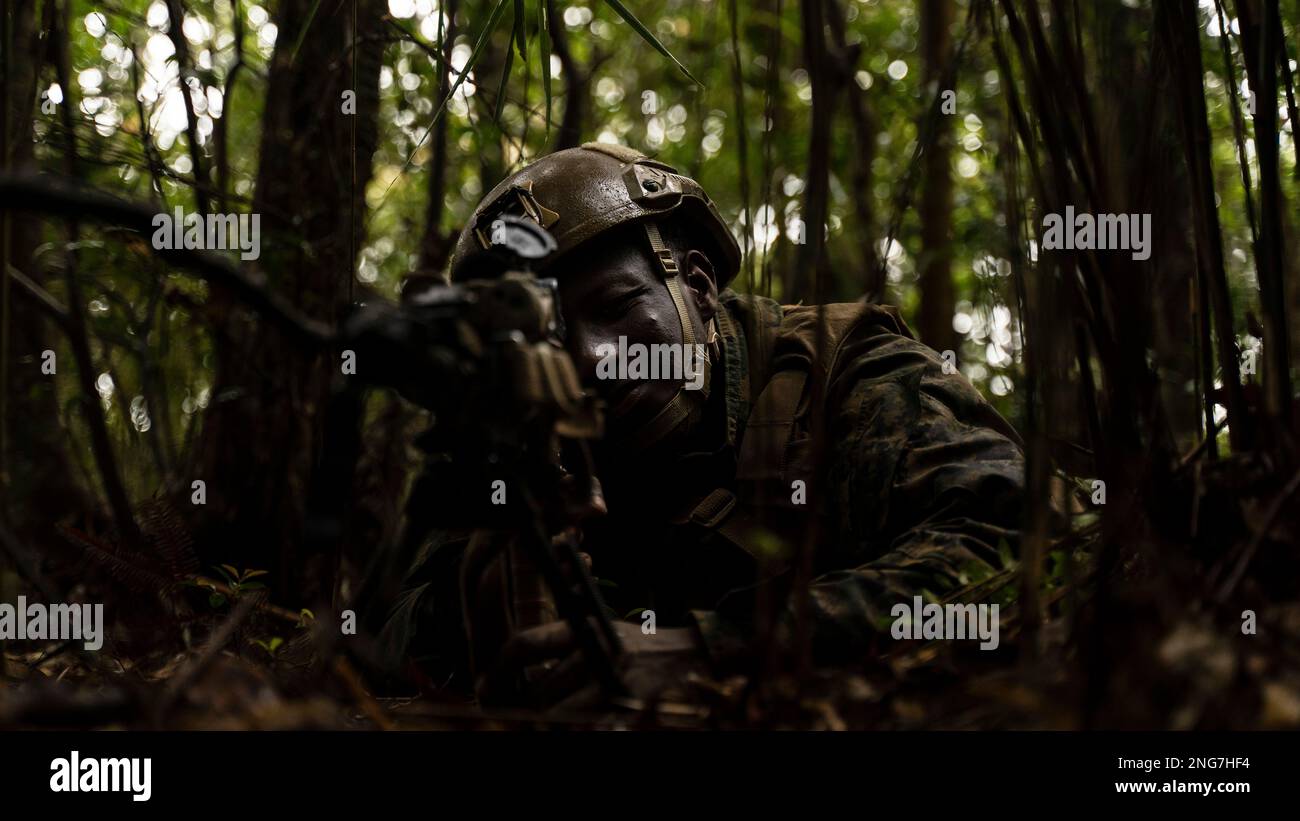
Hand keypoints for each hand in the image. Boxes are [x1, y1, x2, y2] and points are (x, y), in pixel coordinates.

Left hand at [478, 619, 709, 710]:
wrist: (696, 659)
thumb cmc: (639, 649)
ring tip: (552, 722)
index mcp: (585, 628)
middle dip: (527, 710)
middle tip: (519, 716)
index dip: (498, 672)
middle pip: (538, 692)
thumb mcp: (600, 628)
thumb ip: (556, 640)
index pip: (524, 645)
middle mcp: (597, 652)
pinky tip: (580, 727)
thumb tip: (499, 668)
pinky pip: (589, 728)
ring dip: (550, 724)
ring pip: (557, 717)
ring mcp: (615, 683)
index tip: (485, 689)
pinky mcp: (628, 709)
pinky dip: (579, 729)